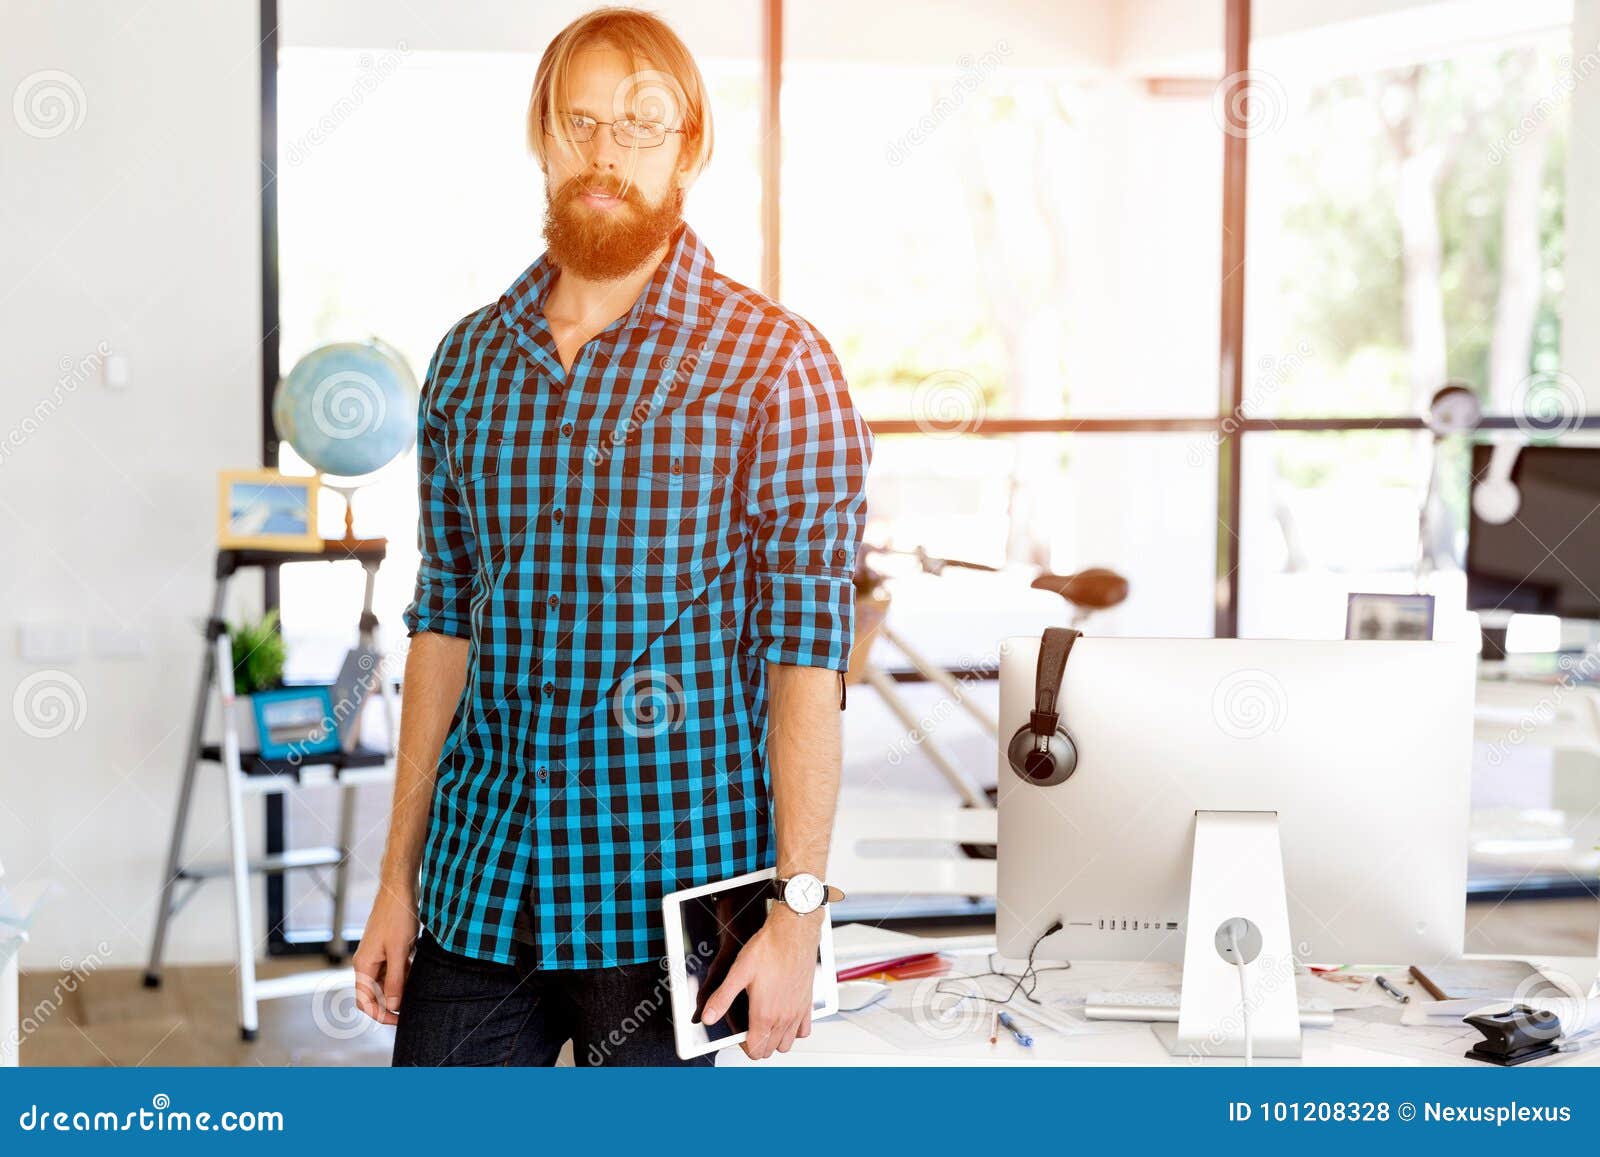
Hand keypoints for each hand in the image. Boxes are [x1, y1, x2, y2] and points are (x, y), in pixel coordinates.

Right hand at [352, 881, 418, 1025]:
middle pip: (375, 994)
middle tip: (412, 1010)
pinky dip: (405, 975)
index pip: (364, 1002)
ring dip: (400, 989)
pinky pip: (395, 969)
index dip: (380, 1015)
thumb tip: (393, 1006)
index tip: (399, 1021)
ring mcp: (378, 955)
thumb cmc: (396, 917)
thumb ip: (396, 980)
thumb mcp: (398, 951)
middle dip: (392, 1004)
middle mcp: (367, 963)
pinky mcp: (389, 948)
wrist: (400, 889)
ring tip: (418, 994)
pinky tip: (418, 976)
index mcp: (363, 966)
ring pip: (387, 983)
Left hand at [700, 906, 820, 1059]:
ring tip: (765, 1025)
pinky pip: (804, 1030)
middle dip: (757, 1044)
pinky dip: (794, 1030)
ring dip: (775, 1040)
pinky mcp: (808, 1003)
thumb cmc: (769, 949)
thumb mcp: (738, 973)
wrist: (793, 932)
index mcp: (765, 1014)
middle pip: (769, 1050)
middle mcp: (783, 1017)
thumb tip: (708, 1017)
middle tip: (749, 1027)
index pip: (755, 1050)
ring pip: (786, 1044)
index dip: (743, 1046)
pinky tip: (785, 1018)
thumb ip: (722, 999)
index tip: (739, 1034)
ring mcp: (797, 1011)